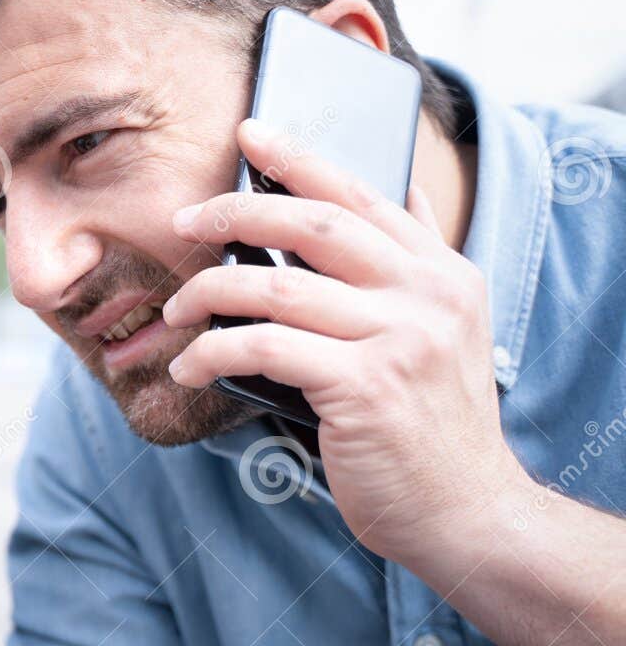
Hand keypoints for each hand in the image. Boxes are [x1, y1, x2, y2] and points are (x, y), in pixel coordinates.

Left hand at [163, 117, 528, 561]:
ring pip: (276, 287)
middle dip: (237, 213)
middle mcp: (428, 295)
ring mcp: (400, 340)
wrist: (467, 513)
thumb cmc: (429, 427)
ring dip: (209, 293)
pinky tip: (190, 365)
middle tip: (185, 220)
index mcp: (444, 273)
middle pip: (314, 225)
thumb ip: (409, 269)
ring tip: (178, 308)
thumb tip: (385, 198)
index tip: (250, 133)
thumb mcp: (442, 332)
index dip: (301, 159)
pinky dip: (213, 352)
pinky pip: (265, 347)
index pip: (363, 194)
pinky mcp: (366, 388)